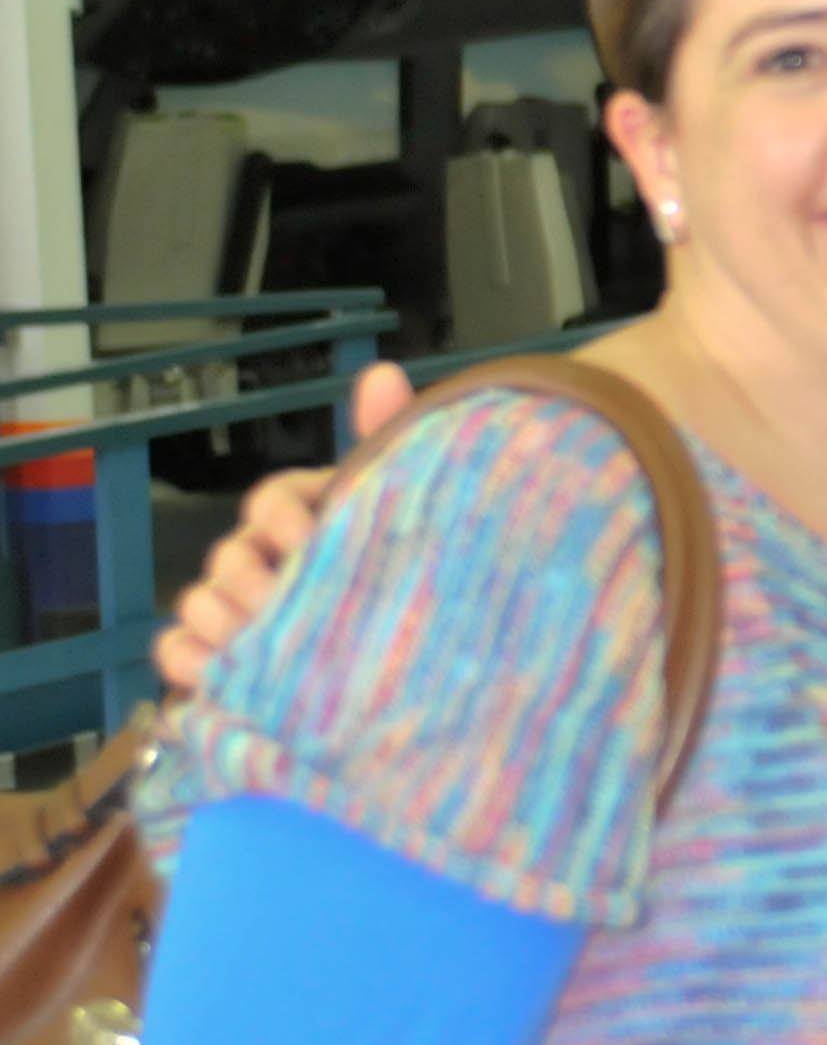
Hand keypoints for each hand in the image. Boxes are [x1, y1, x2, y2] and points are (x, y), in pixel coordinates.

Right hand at [152, 362, 415, 690]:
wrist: (430, 667)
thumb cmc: (412, 571)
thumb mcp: (412, 506)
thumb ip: (390, 444)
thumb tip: (381, 374)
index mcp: (312, 519)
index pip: (274, 498)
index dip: (279, 514)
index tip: (306, 538)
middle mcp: (269, 561)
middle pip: (230, 553)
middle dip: (245, 573)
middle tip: (276, 598)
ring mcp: (241, 612)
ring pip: (200, 600)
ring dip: (216, 614)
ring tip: (250, 635)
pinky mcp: (222, 662)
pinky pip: (179, 651)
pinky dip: (185, 658)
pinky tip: (211, 670)